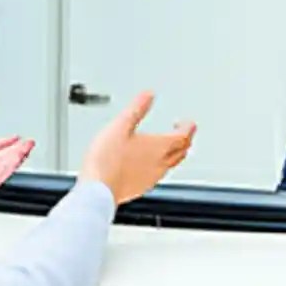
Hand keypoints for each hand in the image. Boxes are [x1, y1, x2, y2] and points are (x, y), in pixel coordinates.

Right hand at [79, 91, 195, 204]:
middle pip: (181, 151)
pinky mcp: (141, 188)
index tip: (187, 122)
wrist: (97, 189)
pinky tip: (149, 164)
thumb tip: (148, 96)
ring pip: (172, 164)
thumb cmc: (107, 159)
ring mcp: (151, 178)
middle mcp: (160, 164)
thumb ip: (137, 109)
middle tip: (181, 132)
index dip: (188, 127)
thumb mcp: (120, 125)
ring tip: (168, 146)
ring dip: (174, 153)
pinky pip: (159, 174)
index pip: (183, 136)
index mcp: (158, 147)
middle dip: (184, 140)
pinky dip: (160, 165)